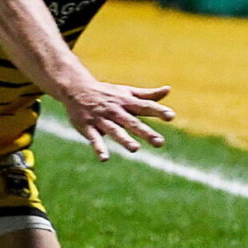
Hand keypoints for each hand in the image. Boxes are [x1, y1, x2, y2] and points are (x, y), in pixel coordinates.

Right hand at [55, 81, 175, 160]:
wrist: (77, 89)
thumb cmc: (107, 93)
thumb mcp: (127, 92)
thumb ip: (148, 95)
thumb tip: (168, 90)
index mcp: (127, 102)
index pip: (145, 106)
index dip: (158, 111)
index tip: (171, 117)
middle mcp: (116, 111)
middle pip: (132, 122)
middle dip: (146, 132)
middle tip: (160, 143)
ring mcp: (102, 119)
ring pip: (115, 131)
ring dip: (124, 140)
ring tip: (135, 149)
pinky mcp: (88, 127)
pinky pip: (94, 139)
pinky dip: (99, 148)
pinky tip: (104, 158)